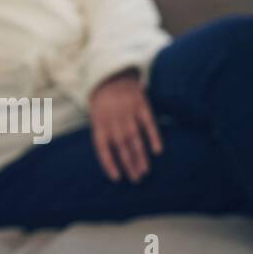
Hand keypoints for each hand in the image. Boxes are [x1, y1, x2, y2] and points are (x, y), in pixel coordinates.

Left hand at [88, 68, 162, 182]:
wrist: (113, 74)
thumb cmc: (103, 100)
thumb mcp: (95, 114)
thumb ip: (103, 133)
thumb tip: (110, 158)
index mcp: (99, 122)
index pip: (102, 147)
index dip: (109, 163)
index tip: (117, 178)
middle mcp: (113, 118)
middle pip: (121, 145)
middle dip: (128, 164)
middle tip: (136, 179)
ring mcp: (127, 111)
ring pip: (134, 137)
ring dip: (140, 155)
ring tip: (144, 171)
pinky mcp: (141, 104)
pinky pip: (148, 123)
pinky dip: (153, 137)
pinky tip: (157, 150)